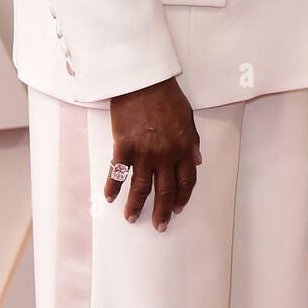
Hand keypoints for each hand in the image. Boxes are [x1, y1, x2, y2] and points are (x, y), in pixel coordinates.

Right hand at [104, 77, 200, 232]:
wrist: (141, 81)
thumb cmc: (165, 94)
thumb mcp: (187, 115)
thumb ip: (192, 140)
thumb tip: (197, 160)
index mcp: (183, 146)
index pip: (186, 180)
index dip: (182, 197)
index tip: (177, 207)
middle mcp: (165, 155)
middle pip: (165, 190)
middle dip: (162, 211)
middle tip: (159, 226)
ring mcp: (143, 153)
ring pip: (140, 188)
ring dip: (136, 206)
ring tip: (131, 218)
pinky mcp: (123, 148)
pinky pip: (117, 174)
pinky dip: (113, 188)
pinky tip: (110, 198)